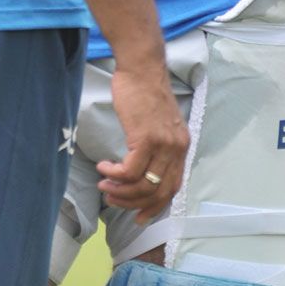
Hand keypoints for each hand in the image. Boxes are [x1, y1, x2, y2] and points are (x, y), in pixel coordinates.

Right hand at [97, 56, 188, 212]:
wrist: (141, 69)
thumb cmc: (143, 94)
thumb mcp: (157, 124)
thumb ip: (154, 146)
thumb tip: (139, 170)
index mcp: (181, 147)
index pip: (173, 187)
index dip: (156, 205)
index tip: (140, 217)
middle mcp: (176, 148)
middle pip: (159, 191)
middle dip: (134, 204)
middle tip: (113, 201)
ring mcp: (163, 144)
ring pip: (142, 184)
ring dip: (120, 191)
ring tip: (104, 185)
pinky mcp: (146, 138)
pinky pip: (129, 170)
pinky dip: (114, 175)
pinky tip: (104, 168)